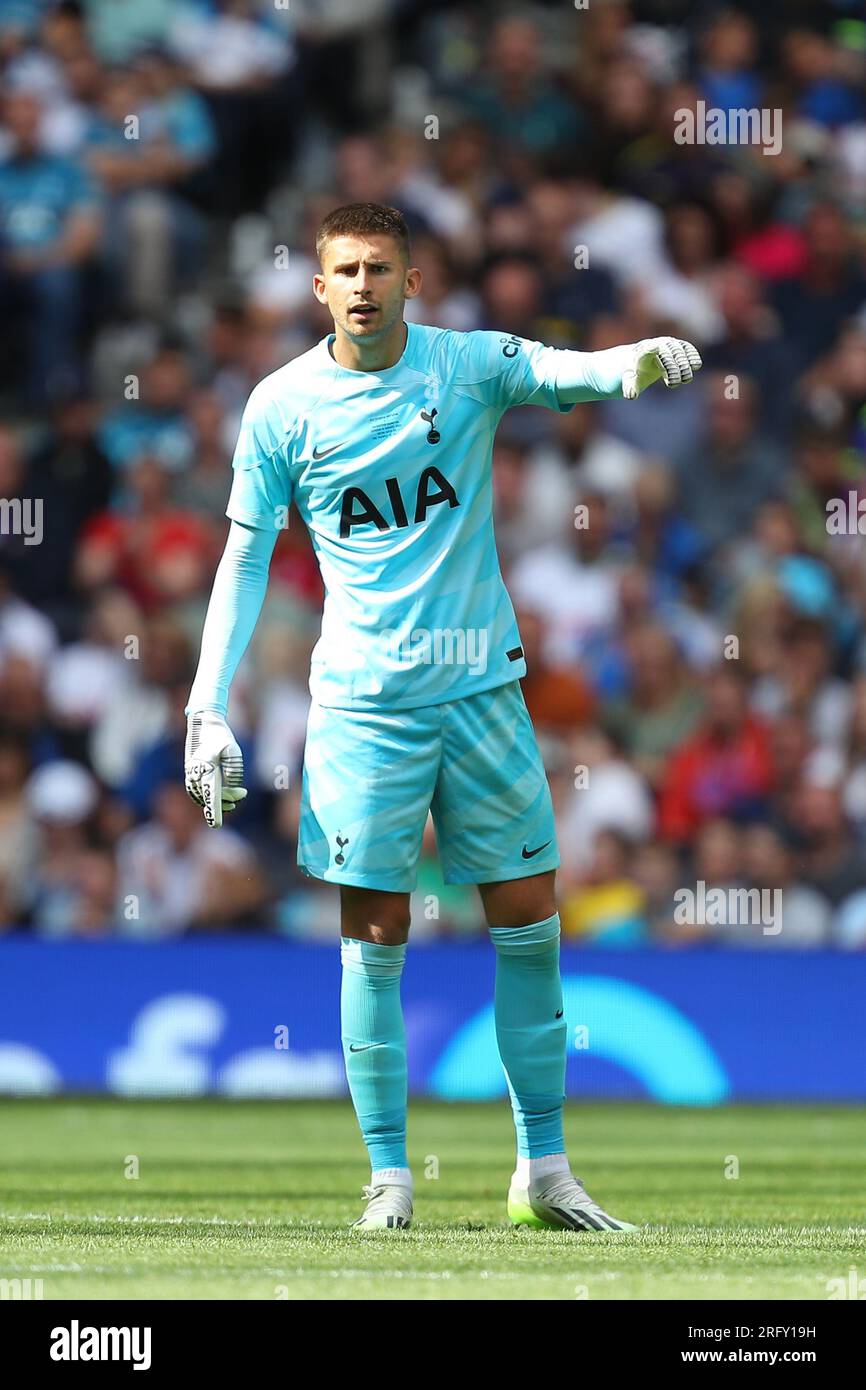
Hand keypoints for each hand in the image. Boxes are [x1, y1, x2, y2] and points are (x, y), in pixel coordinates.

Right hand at [184, 711, 246, 827]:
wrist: (203, 724)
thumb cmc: (220, 736)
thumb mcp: (233, 750)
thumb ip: (234, 770)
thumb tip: (232, 788)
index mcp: (206, 768)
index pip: (211, 795)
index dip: (215, 811)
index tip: (217, 825)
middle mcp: (195, 774)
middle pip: (210, 797)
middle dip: (226, 801)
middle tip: (242, 794)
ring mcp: (191, 775)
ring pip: (203, 797)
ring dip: (218, 800)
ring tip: (235, 796)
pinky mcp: (190, 775)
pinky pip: (198, 793)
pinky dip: (209, 796)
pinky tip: (222, 794)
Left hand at [621, 337, 701, 399]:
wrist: (642, 359)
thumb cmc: (635, 371)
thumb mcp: (630, 380)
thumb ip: (630, 387)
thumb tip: (631, 396)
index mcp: (642, 351)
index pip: (647, 349)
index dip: (651, 349)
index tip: (655, 348)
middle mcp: (657, 344)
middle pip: (667, 353)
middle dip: (672, 368)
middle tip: (673, 384)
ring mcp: (669, 343)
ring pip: (679, 351)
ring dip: (684, 365)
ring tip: (686, 380)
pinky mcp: (678, 346)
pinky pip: (687, 348)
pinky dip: (692, 355)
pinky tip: (696, 365)